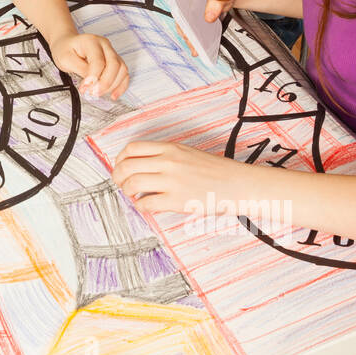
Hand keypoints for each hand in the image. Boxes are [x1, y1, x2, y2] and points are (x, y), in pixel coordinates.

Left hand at [49, 33, 128, 99]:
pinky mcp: (114, 61)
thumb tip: (92, 82)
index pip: (98, 61)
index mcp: (91, 41)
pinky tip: (114, 95)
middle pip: (114, 64)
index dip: (93, 77)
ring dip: (113, 85)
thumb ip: (80, 69)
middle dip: (105, 83)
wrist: (66, 44)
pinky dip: (121, 86)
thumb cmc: (65, 50)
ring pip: (122, 69)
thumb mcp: (65, 59)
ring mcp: (111, 52)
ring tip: (98, 93)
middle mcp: (104, 45)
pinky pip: (123, 74)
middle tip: (94, 93)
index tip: (85, 88)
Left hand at [112, 140, 233, 216]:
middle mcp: (168, 162)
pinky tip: (146, 206)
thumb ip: (164, 155)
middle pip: (127, 166)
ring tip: (133, 195)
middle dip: (118, 176)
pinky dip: (140, 206)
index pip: (132, 148)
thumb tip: (139, 165)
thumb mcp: (187, 153)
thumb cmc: (214, 170)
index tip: (120, 166)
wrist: (237, 184)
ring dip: (127, 191)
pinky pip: (146, 204)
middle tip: (121, 183)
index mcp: (170, 148)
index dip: (120, 159)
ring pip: (132, 184)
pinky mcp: (176, 200)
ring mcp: (171, 181)